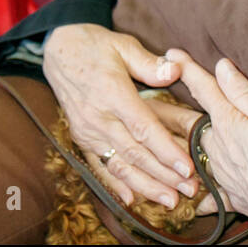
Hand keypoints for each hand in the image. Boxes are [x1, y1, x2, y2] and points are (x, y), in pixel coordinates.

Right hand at [43, 24, 199, 207]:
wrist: (58, 50)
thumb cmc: (96, 46)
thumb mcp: (123, 45)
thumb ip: (150, 63)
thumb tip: (176, 71)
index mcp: (113, 92)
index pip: (144, 127)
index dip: (166, 150)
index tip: (187, 167)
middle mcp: (99, 117)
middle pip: (136, 153)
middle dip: (164, 175)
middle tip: (190, 191)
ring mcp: (88, 130)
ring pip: (120, 164)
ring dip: (146, 186)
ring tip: (170, 201)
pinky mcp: (81, 138)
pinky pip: (99, 165)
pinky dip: (115, 185)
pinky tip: (132, 200)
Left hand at [170, 50, 247, 243]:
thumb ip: (243, 93)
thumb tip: (221, 66)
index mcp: (227, 124)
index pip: (204, 89)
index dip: (188, 69)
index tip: (171, 53)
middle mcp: (217, 148)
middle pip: (196, 123)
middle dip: (184, 110)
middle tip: (168, 100)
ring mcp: (222, 173)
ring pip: (201, 154)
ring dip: (193, 145)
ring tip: (184, 139)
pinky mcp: (231, 196)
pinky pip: (212, 193)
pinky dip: (205, 193)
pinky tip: (199, 198)